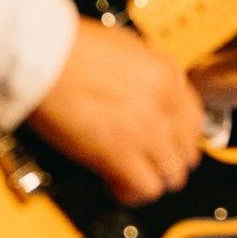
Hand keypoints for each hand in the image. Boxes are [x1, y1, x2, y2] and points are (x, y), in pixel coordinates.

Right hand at [28, 18, 202, 204]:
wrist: (41, 55)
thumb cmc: (69, 47)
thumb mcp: (126, 46)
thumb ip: (148, 70)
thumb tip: (152, 88)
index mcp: (167, 76)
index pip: (195, 120)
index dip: (180, 137)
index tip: (168, 143)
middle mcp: (164, 105)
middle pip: (187, 152)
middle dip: (169, 161)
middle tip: (148, 162)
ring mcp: (145, 131)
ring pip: (172, 175)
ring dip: (152, 179)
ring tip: (130, 177)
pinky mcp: (119, 153)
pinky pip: (145, 188)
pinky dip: (132, 192)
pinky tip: (115, 184)